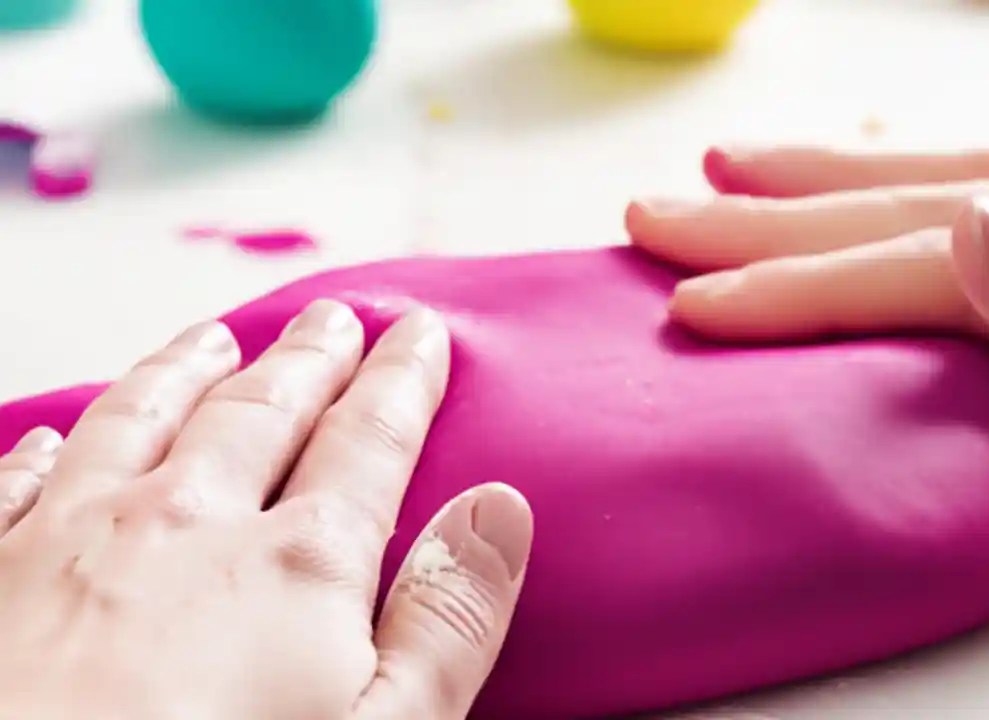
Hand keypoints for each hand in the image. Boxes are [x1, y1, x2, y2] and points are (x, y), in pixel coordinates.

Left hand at [0, 300, 532, 719]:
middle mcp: (185, 524)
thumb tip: (497, 511)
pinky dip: (47, 450)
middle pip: (260, 414)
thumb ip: (447, 622)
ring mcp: (72, 544)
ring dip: (184, 374)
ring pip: (139, 422)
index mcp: (297, 564)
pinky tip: (57, 437)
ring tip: (214, 340)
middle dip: (306, 361)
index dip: (402, 382)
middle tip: (334, 319)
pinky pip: (20, 484)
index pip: (368, 441)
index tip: (419, 335)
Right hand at [627, 141, 988, 481]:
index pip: (923, 265)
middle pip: (913, 195)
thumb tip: (962, 229)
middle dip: (771, 208)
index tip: (692, 295)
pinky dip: (941, 157)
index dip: (797, 282)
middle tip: (659, 206)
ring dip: (838, 164)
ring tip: (744, 159)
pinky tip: (911, 160)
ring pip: (960, 160)